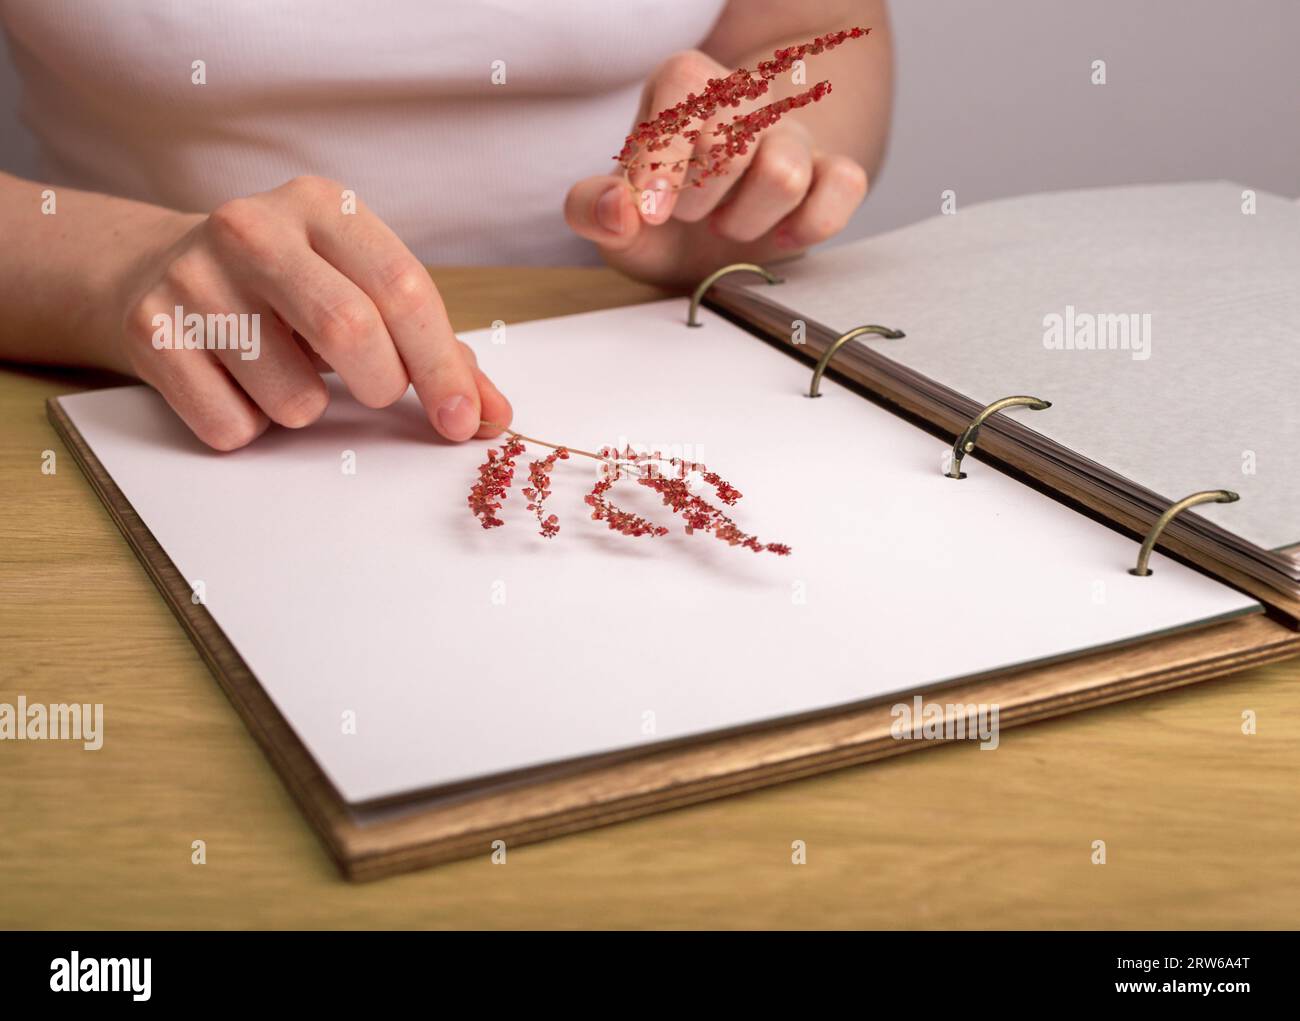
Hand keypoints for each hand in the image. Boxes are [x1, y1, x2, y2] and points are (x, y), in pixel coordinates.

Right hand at [104, 176, 510, 449]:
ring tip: (284, 370)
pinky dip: (250, 426)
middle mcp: (253, 228)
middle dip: (382, 385)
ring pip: (293, 398)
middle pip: (350, 331)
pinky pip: (233, 426)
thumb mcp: (360, 289)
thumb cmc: (288, 287)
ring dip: (307, 409)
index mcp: (323, 206)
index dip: (442, 366)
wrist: (154, 269)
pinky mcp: (150, 333)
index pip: (403, 289)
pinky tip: (236, 382)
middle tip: (377, 389)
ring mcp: (193, 278)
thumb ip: (434, 349)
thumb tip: (492, 415)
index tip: (465, 420)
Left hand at [565, 50, 868, 287]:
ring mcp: (792, 135)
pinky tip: (776, 238)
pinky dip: (808, 225)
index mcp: (684, 88)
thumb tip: (619, 207)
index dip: (668, 153)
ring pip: (784, 172)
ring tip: (725, 224)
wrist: (705, 248)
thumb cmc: (660, 221)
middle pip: (734, 137)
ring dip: (745, 220)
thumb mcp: (613, 220)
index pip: (687, 85)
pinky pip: (844, 185)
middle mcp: (743, 100)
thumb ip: (593, 209)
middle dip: (700, 198)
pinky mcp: (831, 172)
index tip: (652, 212)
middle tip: (687, 214)